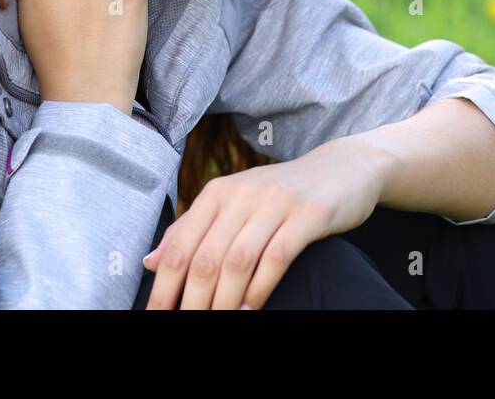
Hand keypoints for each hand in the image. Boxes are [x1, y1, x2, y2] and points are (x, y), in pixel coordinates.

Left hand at [142, 139, 389, 308]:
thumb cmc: (281, 194)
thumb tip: (151, 262)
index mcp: (218, 192)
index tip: (156, 315)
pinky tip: (250, 310)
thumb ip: (193, 229)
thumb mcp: (235, 204)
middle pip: (206, 257)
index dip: (165, 286)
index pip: (181, 245)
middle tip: (188, 325)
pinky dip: (260, 289)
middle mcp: (242, 193)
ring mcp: (276, 203)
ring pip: (238, 260)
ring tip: (217, 323)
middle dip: (192, 301)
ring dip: (224, 301)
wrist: (343, 168)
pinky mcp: (308, 214)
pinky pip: (276, 258)